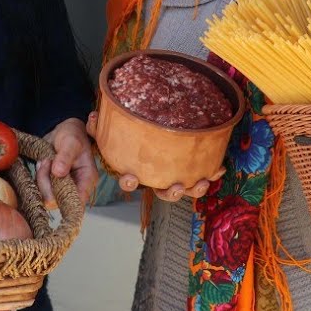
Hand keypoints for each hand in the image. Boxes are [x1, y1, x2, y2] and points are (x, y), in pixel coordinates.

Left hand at [36, 118, 97, 206]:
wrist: (62, 131)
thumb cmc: (72, 136)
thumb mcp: (71, 142)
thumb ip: (65, 156)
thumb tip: (58, 172)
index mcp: (87, 179)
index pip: (78, 201)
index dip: (64, 200)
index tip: (54, 181)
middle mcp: (76, 187)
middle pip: (58, 200)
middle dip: (48, 182)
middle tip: (48, 162)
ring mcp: (62, 187)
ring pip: (45, 195)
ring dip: (41, 177)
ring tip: (47, 159)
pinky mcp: (51, 185)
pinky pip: (39, 188)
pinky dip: (38, 176)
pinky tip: (44, 162)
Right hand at [86, 111, 223, 201]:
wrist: (124, 135)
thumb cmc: (114, 137)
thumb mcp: (100, 131)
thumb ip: (96, 127)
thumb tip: (93, 116)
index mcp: (131, 171)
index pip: (128, 181)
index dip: (129, 183)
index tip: (130, 177)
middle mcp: (152, 177)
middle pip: (161, 193)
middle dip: (171, 193)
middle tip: (177, 186)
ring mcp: (168, 175)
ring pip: (183, 189)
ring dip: (194, 189)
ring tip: (204, 180)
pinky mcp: (182, 167)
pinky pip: (197, 173)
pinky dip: (209, 171)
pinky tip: (217, 167)